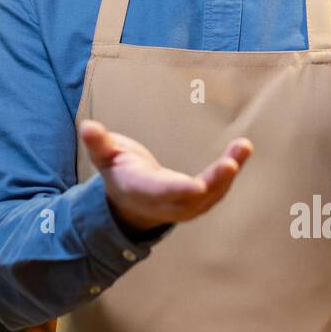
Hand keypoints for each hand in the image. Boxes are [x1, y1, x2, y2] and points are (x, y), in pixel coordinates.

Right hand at [79, 119, 251, 231]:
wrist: (131, 203)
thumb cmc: (119, 172)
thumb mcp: (106, 157)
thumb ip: (99, 143)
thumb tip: (86, 125)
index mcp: (141, 190)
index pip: (161, 192)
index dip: (178, 191)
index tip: (197, 187)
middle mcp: (166, 202)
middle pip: (193, 198)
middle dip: (214, 182)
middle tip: (231, 163)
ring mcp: (185, 206)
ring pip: (211, 195)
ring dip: (228, 174)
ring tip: (243, 146)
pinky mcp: (200, 201)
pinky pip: (219, 188)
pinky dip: (231, 171)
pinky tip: (243, 148)